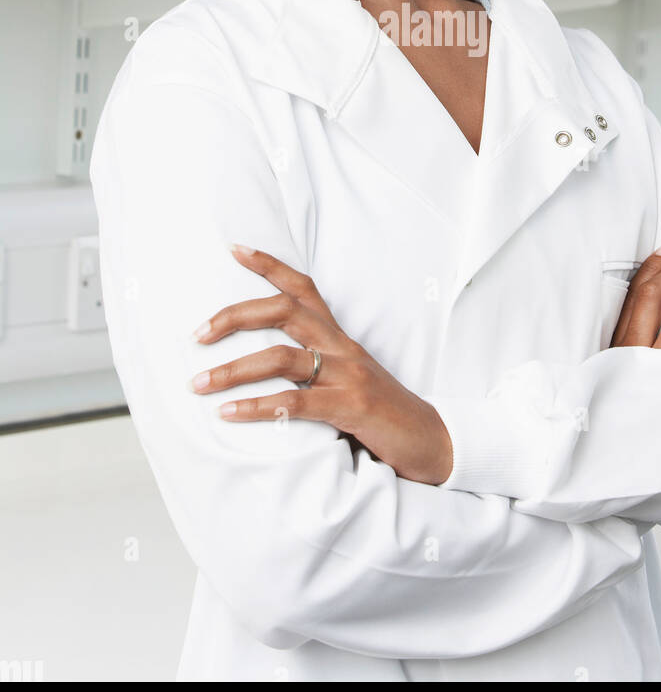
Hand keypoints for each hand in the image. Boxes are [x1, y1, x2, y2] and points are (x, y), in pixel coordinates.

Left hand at [188, 244, 453, 485]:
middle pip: (283, 311)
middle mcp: (343, 347)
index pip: (303, 288)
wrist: (433, 443)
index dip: (268, 265)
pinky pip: (295, 402)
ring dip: (232, 370)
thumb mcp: (349, 382)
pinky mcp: (351, 407)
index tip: (232, 248)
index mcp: (341, 338)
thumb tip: (264, 372)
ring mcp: (349, 375)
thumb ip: (316, 371)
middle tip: (196, 336)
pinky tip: (228, 414)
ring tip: (197, 384)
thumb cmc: (384, 417)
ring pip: (281, 357)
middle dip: (234, 317)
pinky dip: (257, 406)